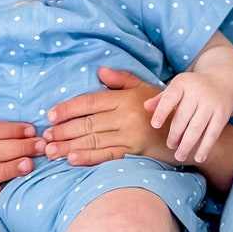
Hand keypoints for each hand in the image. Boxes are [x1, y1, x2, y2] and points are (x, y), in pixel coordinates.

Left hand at [43, 68, 170, 164]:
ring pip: (94, 140)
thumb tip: (100, 71)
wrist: (187, 131)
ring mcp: (130, 136)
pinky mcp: (135, 154)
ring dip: (69, 146)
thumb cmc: (162, 108)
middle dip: (63, 131)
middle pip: (88, 123)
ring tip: (51, 151)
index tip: (51, 115)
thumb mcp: (144, 88)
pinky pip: (108, 156)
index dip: (69, 108)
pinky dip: (89, 158)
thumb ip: (121, 79)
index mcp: (125, 98)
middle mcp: (126, 116)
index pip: (90, 102)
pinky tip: (72, 160)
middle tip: (44, 137)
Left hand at [145, 71, 232, 163]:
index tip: (155, 125)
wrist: (222, 82)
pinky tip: (198, 158)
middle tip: (170, 145)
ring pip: (197, 127)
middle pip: (183, 117)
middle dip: (175, 134)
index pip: (170, 98)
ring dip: (187, 144)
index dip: (162, 111)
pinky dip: (205, 147)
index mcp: (182, 84)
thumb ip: (161, 99)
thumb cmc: (192, 89)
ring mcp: (211, 103)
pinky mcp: (223, 114)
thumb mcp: (177, 88)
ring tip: (179, 156)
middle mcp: (198, 92)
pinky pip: (213, 133)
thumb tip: (146, 107)